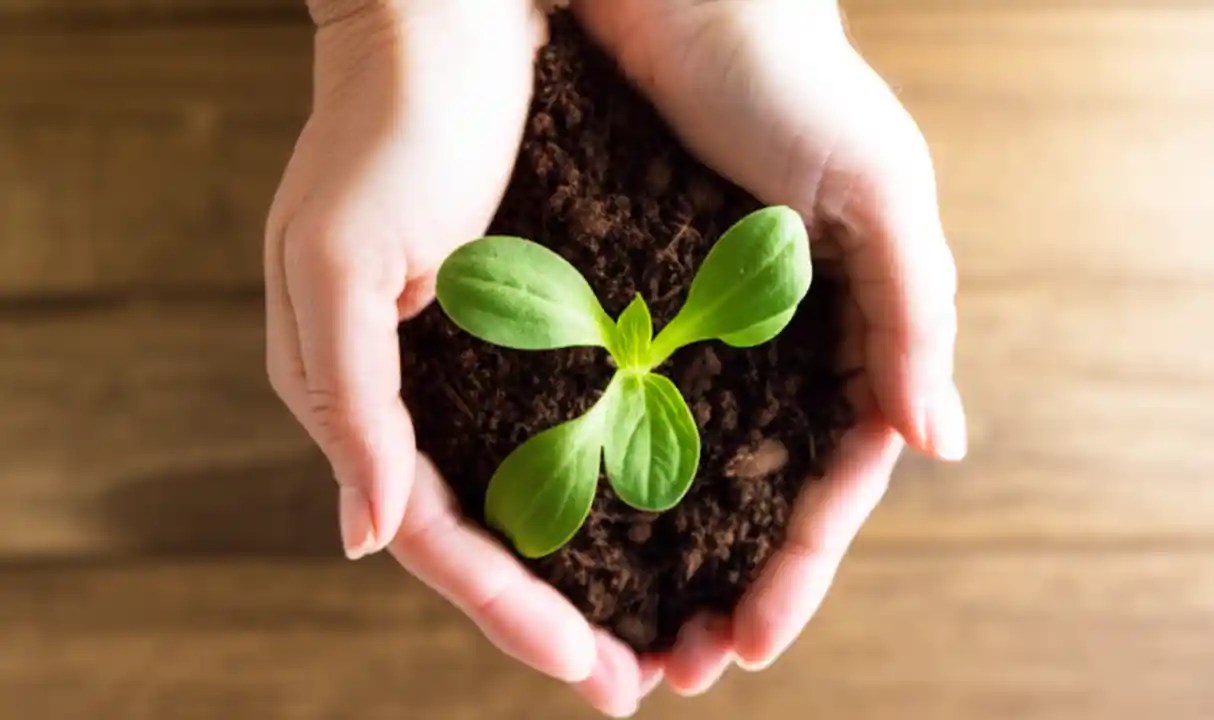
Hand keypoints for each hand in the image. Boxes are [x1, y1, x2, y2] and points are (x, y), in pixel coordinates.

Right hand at [265, 0, 649, 710]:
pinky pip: (551, 429)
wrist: (442, 25)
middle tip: (636, 683)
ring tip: (651, 627)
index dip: (508, 613)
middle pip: (482, 536)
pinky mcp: (513, 325)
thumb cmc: (384, 131)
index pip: (433, 538)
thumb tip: (360, 538)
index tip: (591, 672)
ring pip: (520, 497)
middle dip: (551, 617)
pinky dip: (593, 486)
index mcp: (352, 393)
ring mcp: (459, 364)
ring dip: (581, 567)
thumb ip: (348, 402)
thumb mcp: (339, 262)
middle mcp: (406, 395)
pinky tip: (647, 517)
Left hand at [575, 0, 966, 695]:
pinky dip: (607, 474)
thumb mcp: (876, 187)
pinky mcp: (632, 297)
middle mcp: (776, 342)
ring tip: (628, 632)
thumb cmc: (792, 75)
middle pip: (754, 493)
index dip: (798, 566)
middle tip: (680, 671)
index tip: (752, 644)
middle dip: (727, 586)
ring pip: (687, 468)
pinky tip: (579, 527)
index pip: (833, 479)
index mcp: (850, 328)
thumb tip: (938, 445)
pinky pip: (621, 404)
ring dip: (662, 553)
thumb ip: (912, 311)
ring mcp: (702, 328)